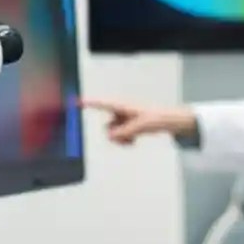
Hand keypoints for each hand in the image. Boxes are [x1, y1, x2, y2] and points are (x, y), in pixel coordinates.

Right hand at [80, 98, 196, 145]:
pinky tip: (134, 141)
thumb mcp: (139, 126)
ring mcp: (123, 120)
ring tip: (133, 140)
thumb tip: (111, 137)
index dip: (88, 103)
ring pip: (113, 135)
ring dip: (122, 140)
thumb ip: (123, 132)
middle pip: (107, 128)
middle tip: (127, 139)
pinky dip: (125, 140)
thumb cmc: (156, 117)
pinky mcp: (127, 127)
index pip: (101, 104)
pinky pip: (119, 137)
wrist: (168, 121)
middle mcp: (119, 112)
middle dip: (115, 136)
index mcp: (121, 106)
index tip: (76, 102)